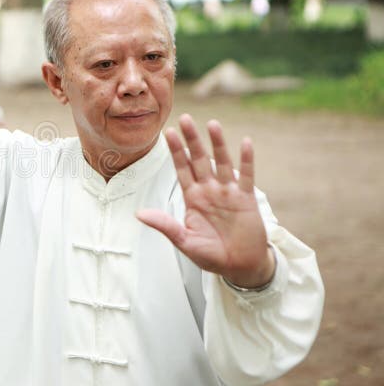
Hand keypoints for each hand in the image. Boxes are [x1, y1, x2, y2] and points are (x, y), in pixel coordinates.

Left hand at [136, 114, 274, 287]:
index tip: (168, 132)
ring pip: (222, 162)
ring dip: (218, 144)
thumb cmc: (210, 255)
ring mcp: (228, 192)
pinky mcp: (246, 199)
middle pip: (199, 160)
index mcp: (192, 198)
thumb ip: (165, 225)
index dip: (176, 151)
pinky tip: (245, 142)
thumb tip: (139, 214)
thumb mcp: (184, 241)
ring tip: (212, 124)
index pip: (182, 169)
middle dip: (192, 140)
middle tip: (185, 118)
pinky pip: (247, 175)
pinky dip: (247, 160)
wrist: (239, 267)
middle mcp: (209, 190)